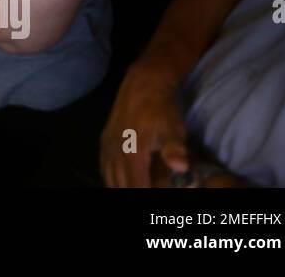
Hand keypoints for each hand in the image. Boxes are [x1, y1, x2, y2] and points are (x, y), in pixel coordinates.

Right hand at [100, 63, 189, 187]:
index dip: (143, 193)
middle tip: (143, 190)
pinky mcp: (104, 138)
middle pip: (119, 184)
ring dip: (118, 186)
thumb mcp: (173, 129)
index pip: (136, 185)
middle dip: (129, 191)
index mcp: (133, 153)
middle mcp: (116, 151)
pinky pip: (103, 164)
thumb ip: (174, 149)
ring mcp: (108, 144)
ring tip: (128, 189)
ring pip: (108, 175)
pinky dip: (109, 175)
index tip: (150, 199)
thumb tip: (181, 166)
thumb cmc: (161, 109)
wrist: (143, 85)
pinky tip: (115, 179)